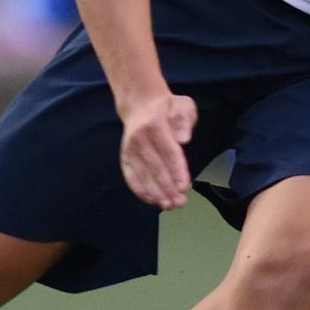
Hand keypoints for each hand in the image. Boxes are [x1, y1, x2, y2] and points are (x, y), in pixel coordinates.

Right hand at [119, 90, 197, 208]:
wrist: (140, 103)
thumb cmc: (167, 107)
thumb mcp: (182, 106)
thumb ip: (185, 121)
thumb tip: (183, 139)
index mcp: (155, 124)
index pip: (168, 151)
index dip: (177, 170)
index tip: (185, 187)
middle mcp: (139, 138)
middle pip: (155, 166)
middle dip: (168, 187)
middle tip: (179, 202)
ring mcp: (129, 148)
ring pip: (143, 174)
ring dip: (155, 192)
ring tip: (168, 205)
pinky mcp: (124, 156)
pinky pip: (130, 176)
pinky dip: (140, 190)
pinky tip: (151, 200)